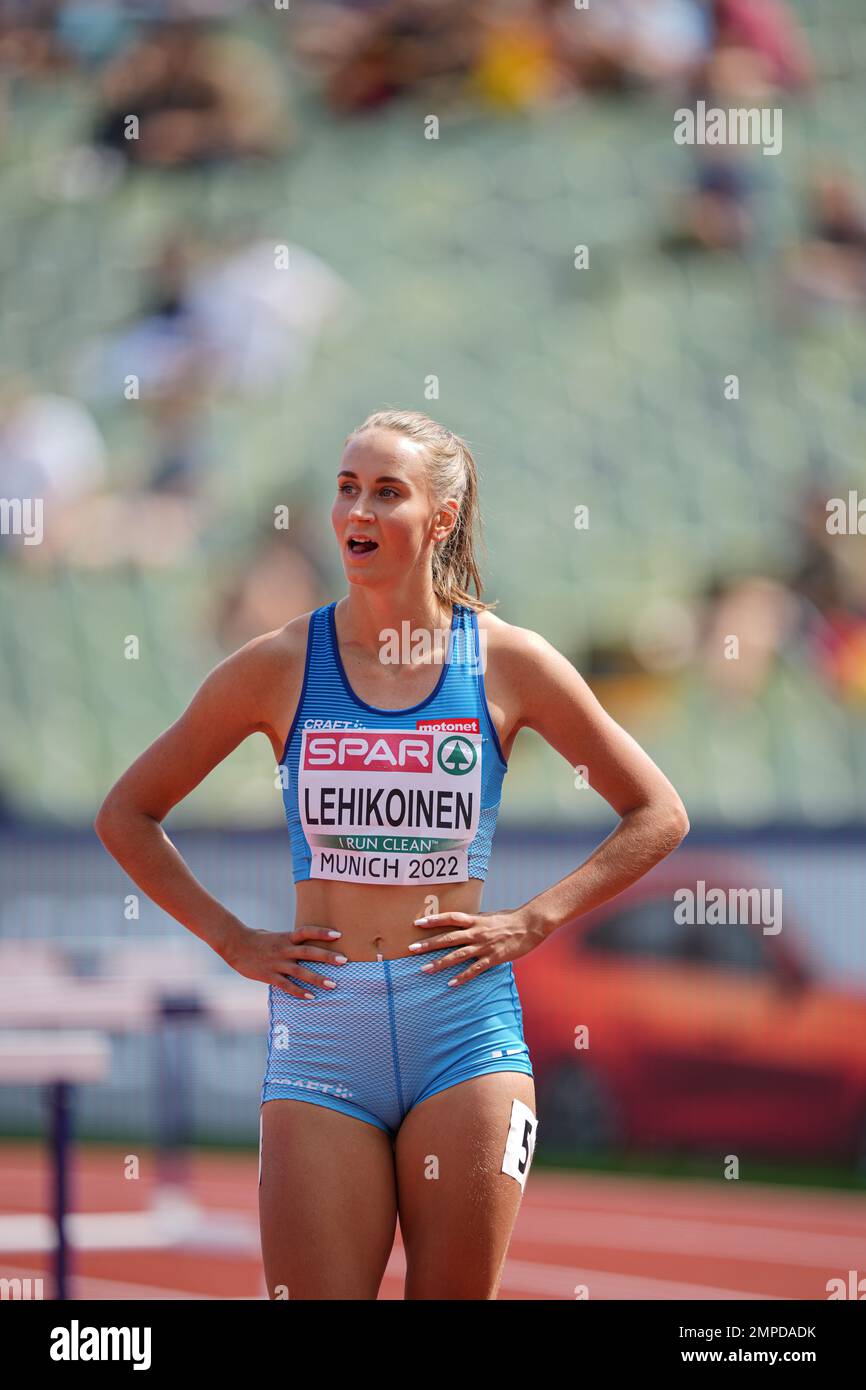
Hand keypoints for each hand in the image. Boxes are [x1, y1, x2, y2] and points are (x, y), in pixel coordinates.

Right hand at [220, 922, 347, 1000]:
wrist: (234, 945)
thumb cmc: (257, 939)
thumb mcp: (276, 935)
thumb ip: (291, 939)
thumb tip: (305, 941)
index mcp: (286, 937)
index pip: (307, 931)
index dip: (322, 932)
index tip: (339, 935)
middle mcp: (284, 949)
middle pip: (308, 952)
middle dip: (327, 956)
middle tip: (344, 961)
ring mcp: (277, 963)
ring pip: (300, 971)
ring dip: (317, 978)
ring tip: (333, 985)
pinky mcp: (269, 976)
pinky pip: (286, 985)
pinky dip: (299, 991)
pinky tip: (311, 997)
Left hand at [407, 907, 545, 986]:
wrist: (530, 925)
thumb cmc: (510, 919)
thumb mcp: (489, 916)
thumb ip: (474, 920)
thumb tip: (461, 922)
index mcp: (475, 920)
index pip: (451, 918)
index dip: (434, 920)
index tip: (418, 923)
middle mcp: (476, 932)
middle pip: (449, 938)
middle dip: (429, 944)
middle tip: (412, 949)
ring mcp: (484, 946)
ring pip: (458, 955)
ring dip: (440, 963)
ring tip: (424, 969)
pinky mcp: (493, 958)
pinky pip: (475, 970)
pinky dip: (462, 977)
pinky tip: (451, 983)